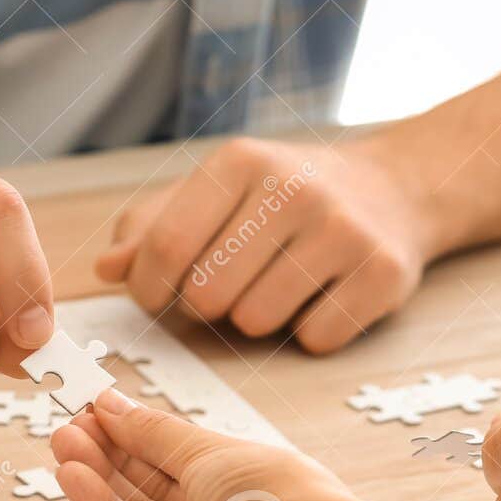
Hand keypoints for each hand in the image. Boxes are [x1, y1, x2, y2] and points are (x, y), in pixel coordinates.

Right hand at [50, 389, 353, 500]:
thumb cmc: (273, 493)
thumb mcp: (206, 448)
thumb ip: (152, 432)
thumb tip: (110, 404)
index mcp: (234, 470)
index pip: (171, 446)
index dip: (129, 427)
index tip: (89, 406)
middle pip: (148, 476)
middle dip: (106, 449)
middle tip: (65, 424)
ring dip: (97, 474)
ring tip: (61, 443)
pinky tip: (73, 478)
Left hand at [94, 138, 440, 353]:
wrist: (392, 190)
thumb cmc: (283, 198)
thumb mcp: (215, 193)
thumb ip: (153, 229)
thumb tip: (108, 269)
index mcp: (241, 162)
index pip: (167, 246)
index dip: (150, 287)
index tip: (157, 297)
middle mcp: (294, 189)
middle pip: (209, 294)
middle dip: (206, 307)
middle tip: (228, 288)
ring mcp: (344, 231)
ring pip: (258, 323)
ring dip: (256, 321)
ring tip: (276, 289)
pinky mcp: (383, 273)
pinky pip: (315, 339)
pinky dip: (309, 333)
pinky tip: (321, 298)